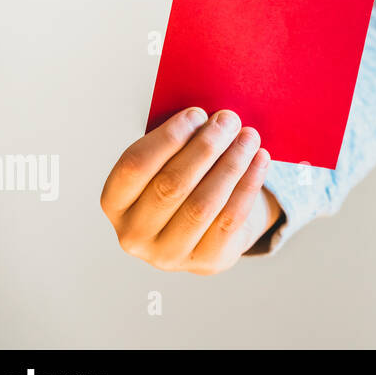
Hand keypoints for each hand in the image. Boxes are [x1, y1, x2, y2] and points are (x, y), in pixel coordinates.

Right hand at [100, 107, 274, 274]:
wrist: (206, 231)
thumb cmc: (182, 183)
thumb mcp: (167, 164)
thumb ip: (178, 143)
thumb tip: (213, 118)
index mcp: (115, 203)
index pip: (134, 166)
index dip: (167, 137)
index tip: (197, 114)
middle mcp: (134, 234)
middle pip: (171, 185)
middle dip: (205, 147)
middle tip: (230, 120)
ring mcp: (169, 254)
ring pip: (204, 204)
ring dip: (231, 163)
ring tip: (249, 137)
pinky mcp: (206, 261)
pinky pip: (231, 218)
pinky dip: (249, 184)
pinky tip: (260, 159)